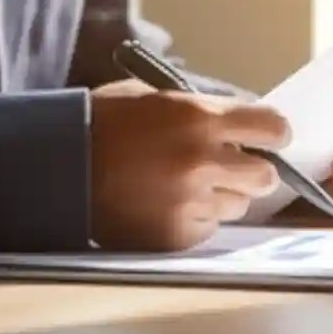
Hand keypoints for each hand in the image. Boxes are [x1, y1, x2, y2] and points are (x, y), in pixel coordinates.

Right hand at [89, 80, 289, 250]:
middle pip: (265, 176)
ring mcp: (190, 202)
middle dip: (254, 171)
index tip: (270, 137)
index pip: (273, 128)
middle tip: (233, 166)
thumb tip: (244, 127)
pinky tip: (167, 204)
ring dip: (222, 196)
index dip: (274, 133)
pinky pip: (209, 228)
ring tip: (185, 185)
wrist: (58, 165)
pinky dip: (196, 218)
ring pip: (238, 205)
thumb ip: (205, 112)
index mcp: (200, 118)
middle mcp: (202, 161)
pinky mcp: (176, 235)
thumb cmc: (105, 123)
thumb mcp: (156, 99)